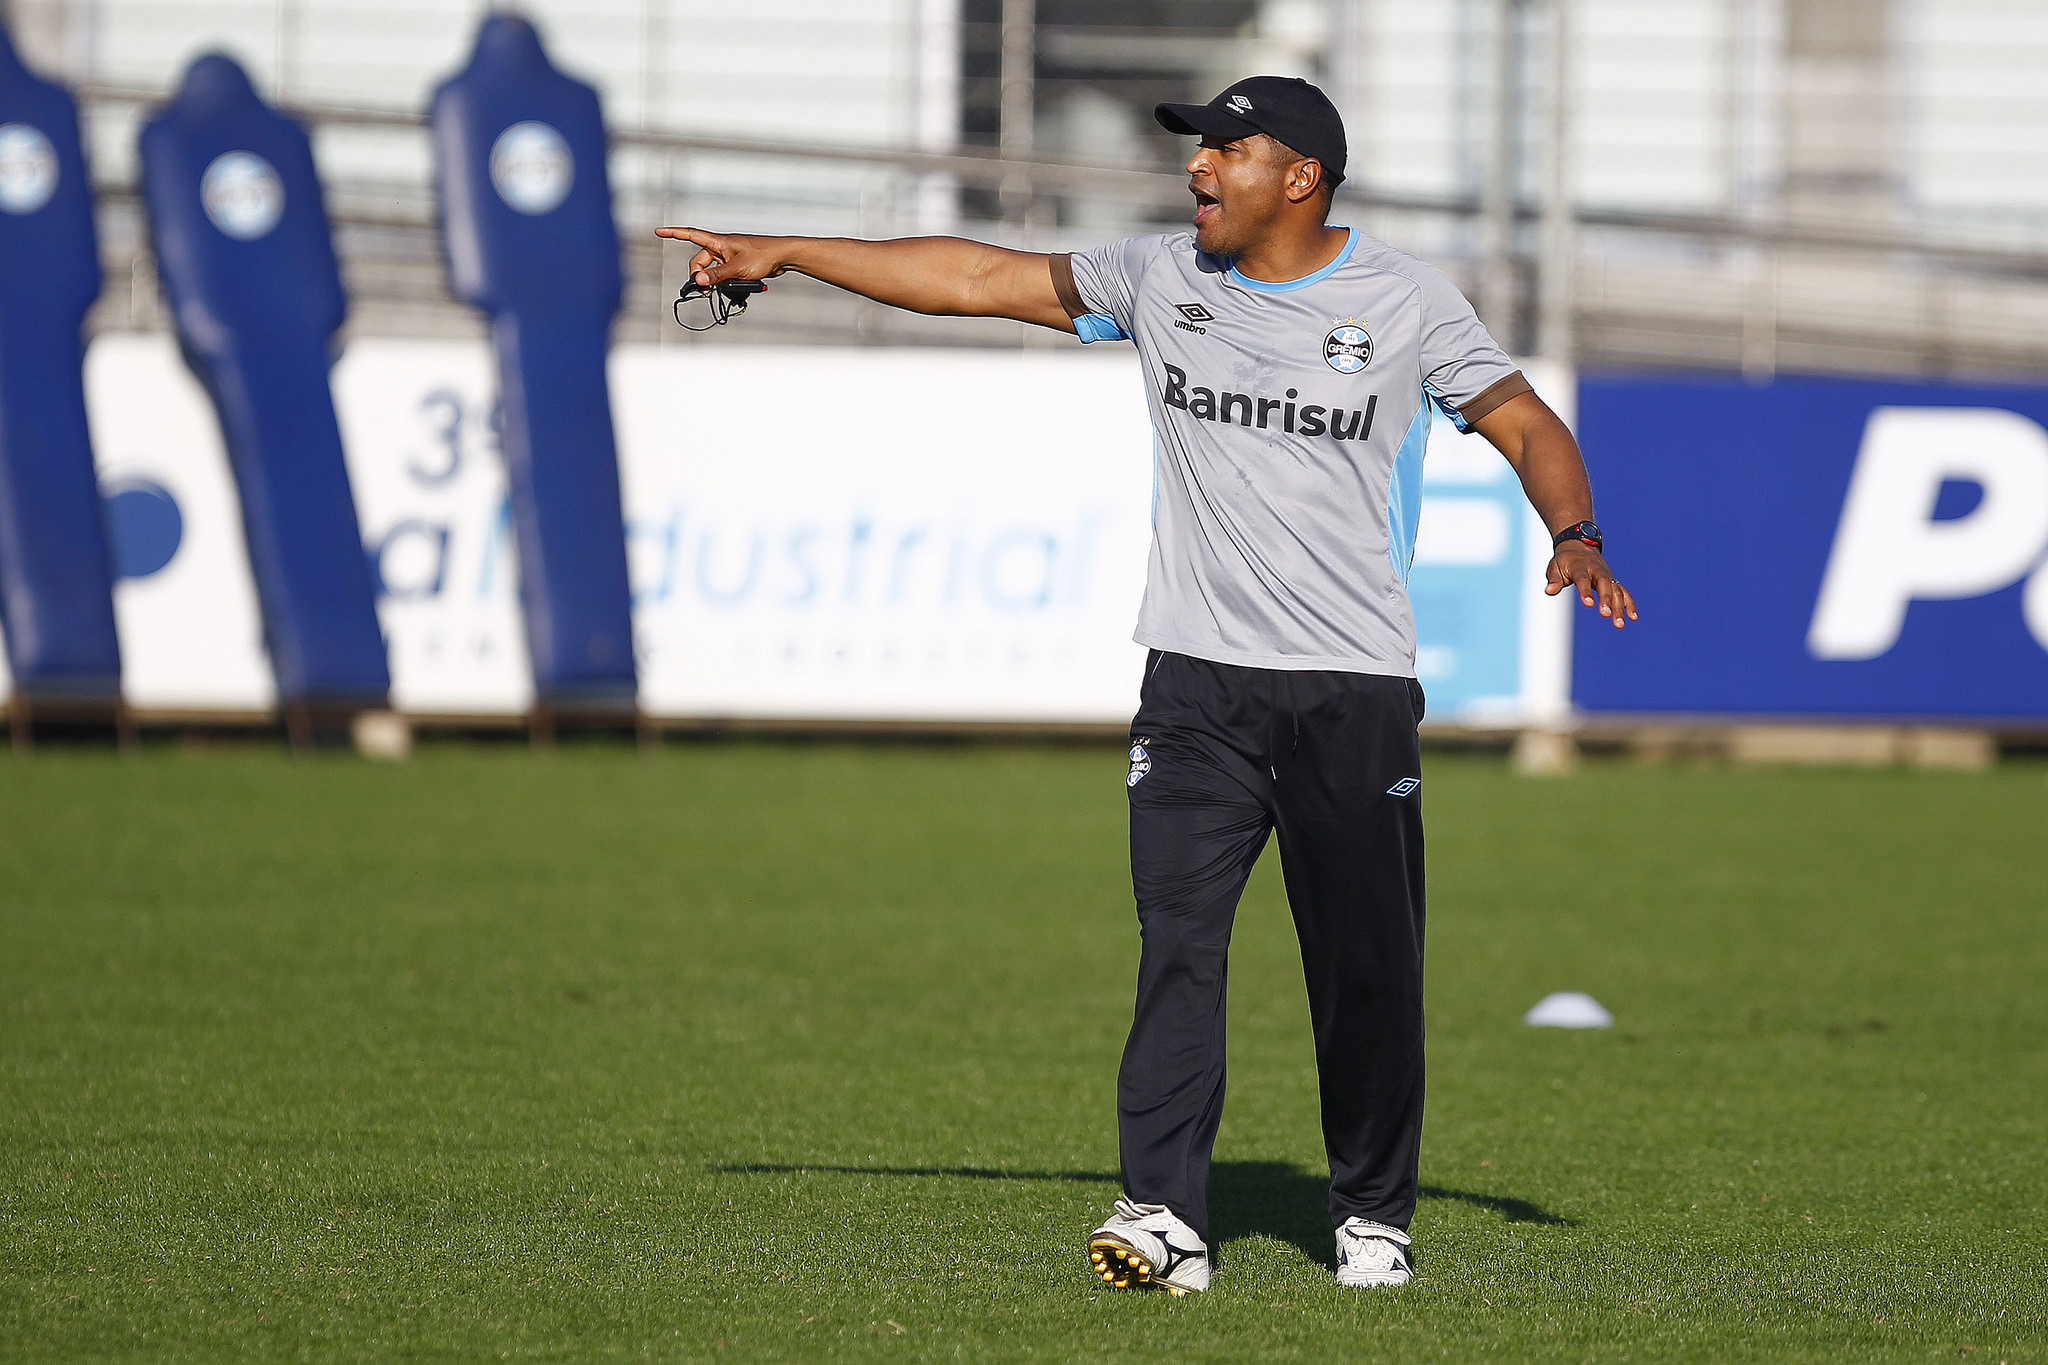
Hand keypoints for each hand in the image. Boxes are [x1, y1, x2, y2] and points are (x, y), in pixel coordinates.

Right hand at [654, 227, 789, 288]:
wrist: (782, 256)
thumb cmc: (763, 256)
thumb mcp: (738, 268)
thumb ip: (718, 275)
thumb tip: (698, 281)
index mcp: (719, 242)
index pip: (691, 235)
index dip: (673, 233)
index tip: (658, 232)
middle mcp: (722, 248)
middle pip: (700, 261)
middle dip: (700, 276)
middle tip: (706, 291)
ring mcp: (729, 256)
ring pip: (712, 270)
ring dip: (714, 281)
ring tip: (722, 289)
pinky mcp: (737, 264)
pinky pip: (723, 274)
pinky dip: (724, 282)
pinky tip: (735, 287)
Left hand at [1545, 540, 1637, 627]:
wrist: (1579, 546)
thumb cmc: (1564, 561)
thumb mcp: (1555, 567)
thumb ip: (1554, 580)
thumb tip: (1549, 591)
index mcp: (1580, 567)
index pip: (1583, 579)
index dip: (1586, 591)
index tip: (1589, 604)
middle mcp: (1596, 570)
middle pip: (1604, 584)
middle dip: (1606, 600)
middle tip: (1606, 615)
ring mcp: (1607, 575)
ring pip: (1616, 590)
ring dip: (1619, 607)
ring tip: (1619, 624)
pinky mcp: (1613, 581)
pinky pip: (1623, 592)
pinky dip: (1628, 604)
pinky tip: (1632, 618)